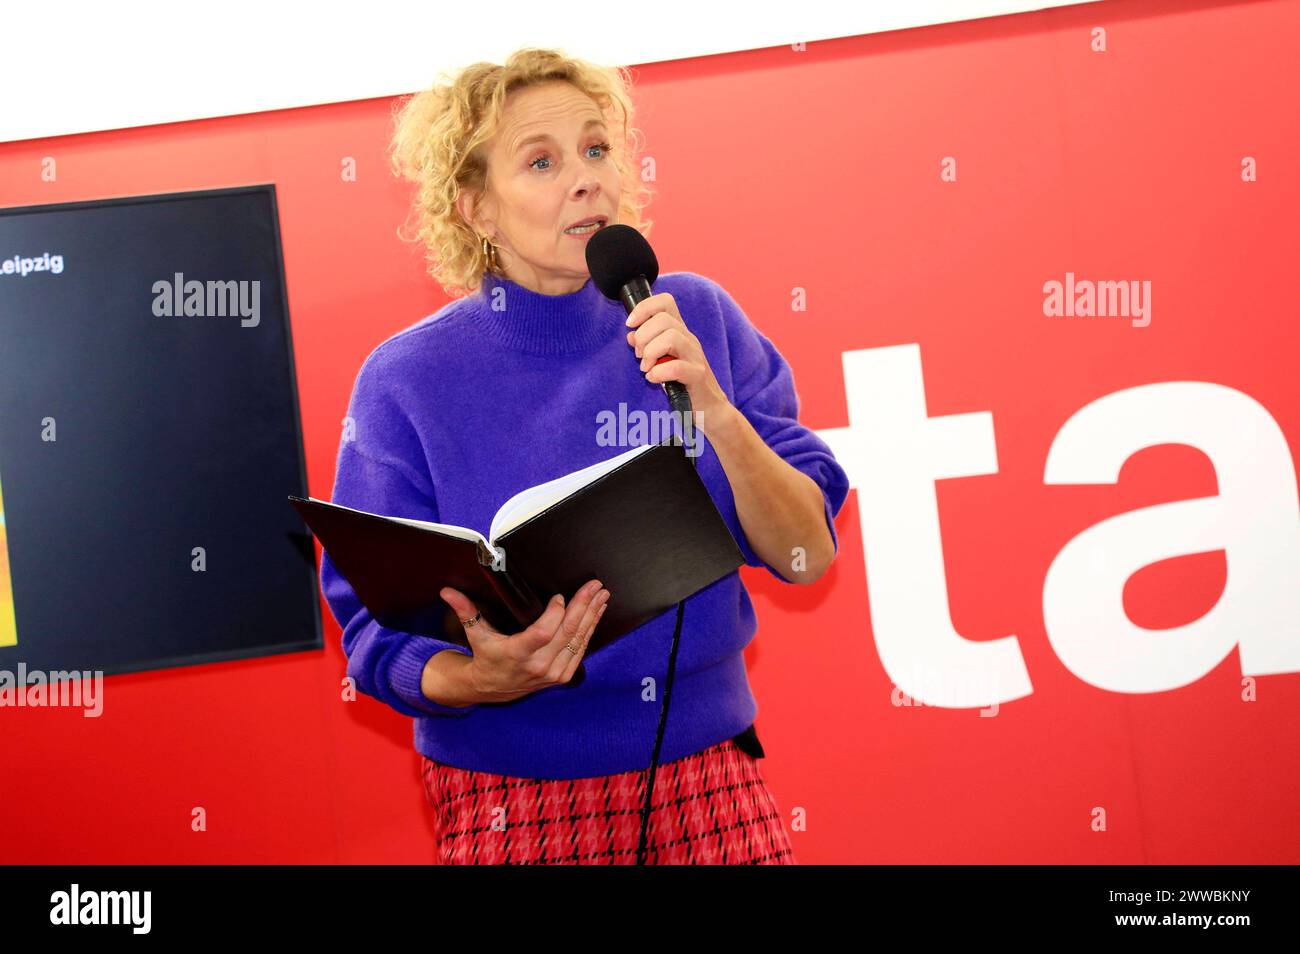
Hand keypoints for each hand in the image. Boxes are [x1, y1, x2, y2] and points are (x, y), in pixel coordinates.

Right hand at [438, 580, 609, 703]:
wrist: (491, 688)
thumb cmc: (486, 656)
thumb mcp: (475, 634)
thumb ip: (465, 610)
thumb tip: (447, 591)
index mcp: (518, 653)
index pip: (543, 633)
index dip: (555, 614)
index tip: (559, 597)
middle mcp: (538, 665)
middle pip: (567, 633)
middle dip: (584, 606)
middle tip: (595, 586)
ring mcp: (553, 672)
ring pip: (579, 641)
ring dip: (593, 616)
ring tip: (602, 596)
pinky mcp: (562, 675)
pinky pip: (581, 650)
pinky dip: (590, 631)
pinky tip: (596, 614)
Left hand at [625, 292, 730, 428]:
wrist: (710, 408)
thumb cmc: (683, 383)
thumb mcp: (664, 360)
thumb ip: (648, 345)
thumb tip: (631, 335)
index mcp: (680, 332)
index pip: (665, 302)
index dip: (644, 308)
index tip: (630, 325)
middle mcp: (689, 339)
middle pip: (664, 319)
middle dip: (643, 336)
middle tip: (640, 356)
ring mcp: (695, 356)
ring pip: (671, 337)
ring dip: (650, 352)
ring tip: (646, 367)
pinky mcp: (698, 376)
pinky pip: (676, 367)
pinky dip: (658, 373)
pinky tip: (653, 379)